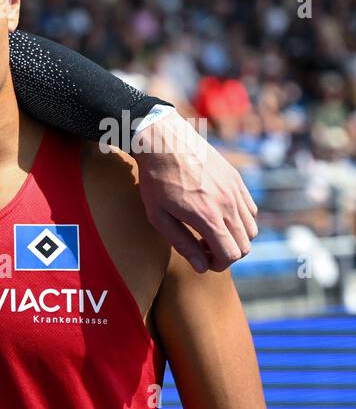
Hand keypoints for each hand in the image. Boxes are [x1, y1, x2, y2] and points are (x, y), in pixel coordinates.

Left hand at [135, 114, 258, 272]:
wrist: (164, 142)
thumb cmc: (155, 181)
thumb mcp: (159, 217)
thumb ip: (182, 243)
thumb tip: (201, 266)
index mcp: (208, 217)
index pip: (231, 254)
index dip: (218, 264)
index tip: (204, 261)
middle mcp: (228, 204)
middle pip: (245, 245)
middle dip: (227, 254)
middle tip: (203, 247)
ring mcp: (236, 190)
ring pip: (251, 228)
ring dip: (235, 238)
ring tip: (210, 232)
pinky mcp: (237, 180)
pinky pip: (250, 209)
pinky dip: (240, 220)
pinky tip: (218, 215)